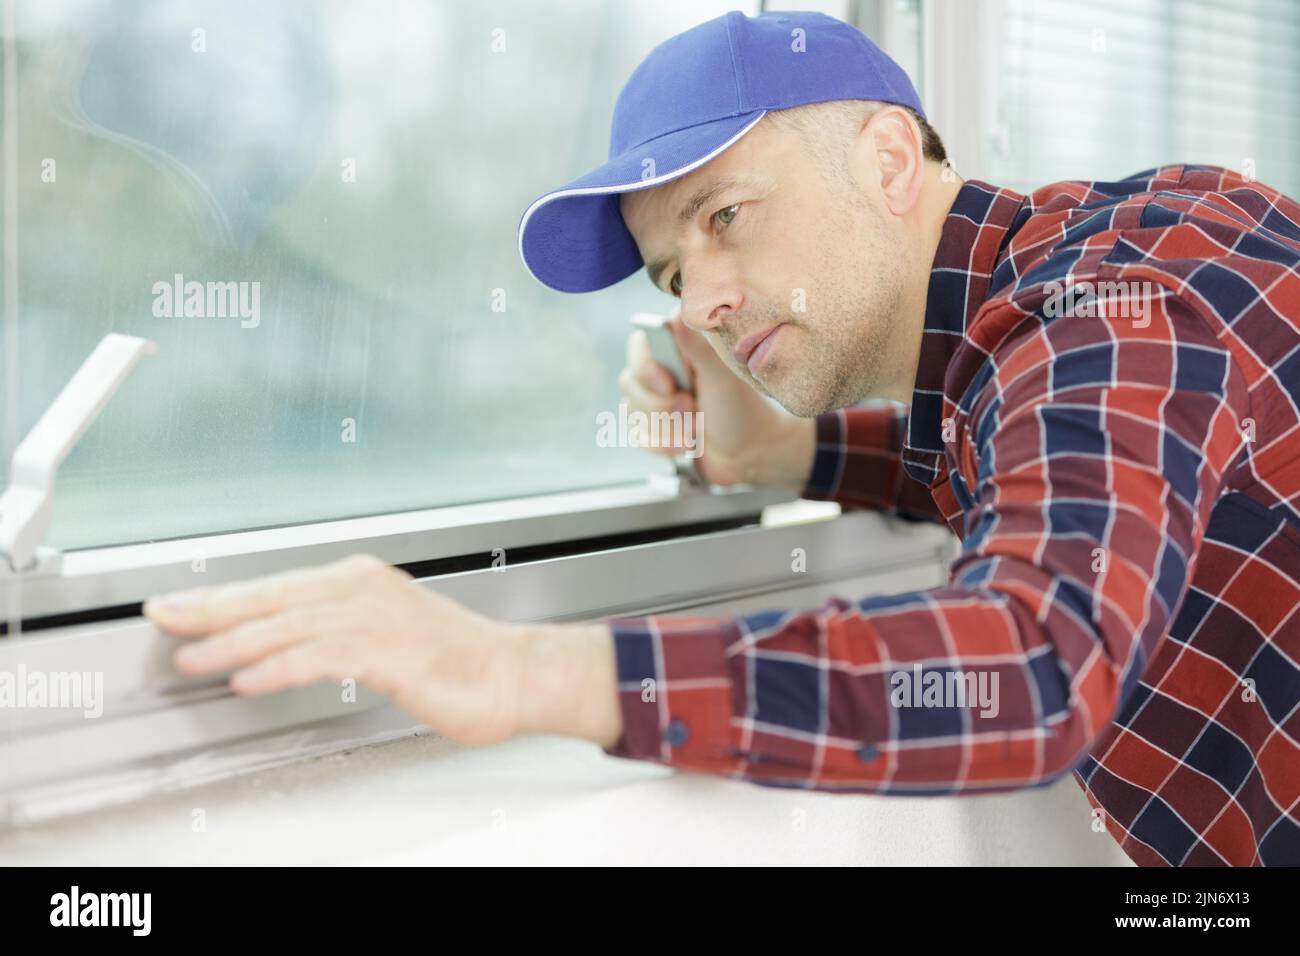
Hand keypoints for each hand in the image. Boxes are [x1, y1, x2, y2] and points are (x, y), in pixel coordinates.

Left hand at [142, 554, 619, 747]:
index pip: (278, 587)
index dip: (224, 598)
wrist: (513, 672)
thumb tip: (282, 647)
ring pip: (288, 626)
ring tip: (192, 658)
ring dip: (233, 644)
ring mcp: (377, 617)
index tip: (180, 604)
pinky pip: (319, 657)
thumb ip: (337, 633)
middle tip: (163, 616)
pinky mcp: (389, 650)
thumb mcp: (389, 634)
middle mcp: (364, 589)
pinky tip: (249, 680)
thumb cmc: (457, 659)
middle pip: (273, 597)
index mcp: (362, 581)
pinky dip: (278, 668)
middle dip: (212, 609)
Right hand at [619, 312, 813, 488]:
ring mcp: (656, 398)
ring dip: (667, 428)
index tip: (670, 385)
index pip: (638, 345)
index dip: (646, 368)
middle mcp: (664, 369)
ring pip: (631, 412)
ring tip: (696, 430)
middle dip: (662, 406)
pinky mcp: (654, 425)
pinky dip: (664, 444)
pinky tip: (686, 444)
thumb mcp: (722, 377)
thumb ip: (699, 347)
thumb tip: (675, 316)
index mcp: (680, 348)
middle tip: (693, 408)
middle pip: (629, 382)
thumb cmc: (743, 409)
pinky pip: (638, 435)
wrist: (750, 452)